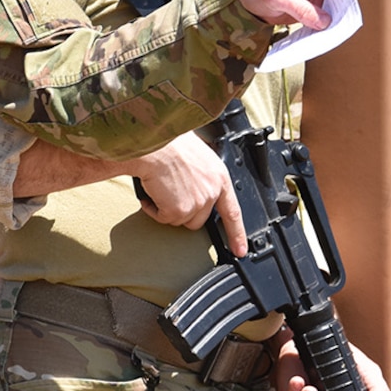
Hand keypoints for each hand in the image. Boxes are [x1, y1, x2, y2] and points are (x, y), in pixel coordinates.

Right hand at [128, 131, 244, 254]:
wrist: (153, 142)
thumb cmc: (168, 141)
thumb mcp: (195, 156)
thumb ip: (200, 175)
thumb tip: (190, 185)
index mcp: (219, 177)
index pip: (232, 212)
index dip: (236, 233)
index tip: (239, 249)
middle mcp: (212, 192)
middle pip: (198, 220)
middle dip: (181, 211)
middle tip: (168, 192)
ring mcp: (197, 203)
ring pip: (178, 220)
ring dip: (166, 208)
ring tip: (158, 186)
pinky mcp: (178, 210)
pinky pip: (162, 218)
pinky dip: (153, 208)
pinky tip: (150, 190)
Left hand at [234, 0, 372, 29]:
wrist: (248, 0)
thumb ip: (298, 7)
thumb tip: (325, 22)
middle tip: (342, 16)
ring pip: (339, 1)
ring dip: (339, 14)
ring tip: (334, 29)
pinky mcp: (317, 4)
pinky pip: (330, 13)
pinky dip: (331, 23)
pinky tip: (327, 34)